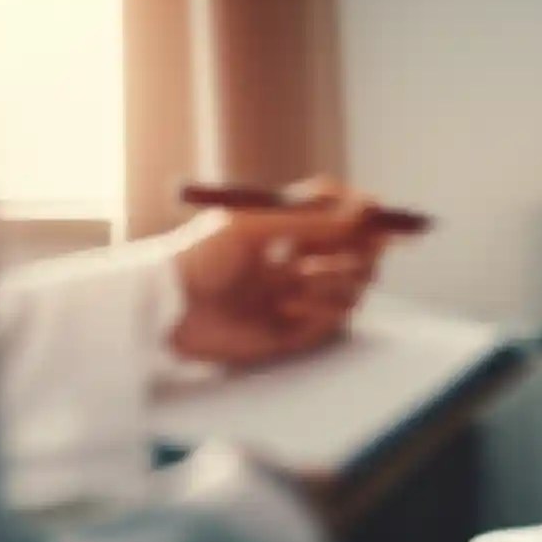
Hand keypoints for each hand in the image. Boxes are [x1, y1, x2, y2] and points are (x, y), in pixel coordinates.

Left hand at [171, 176, 389, 367]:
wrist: (167, 312)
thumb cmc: (198, 258)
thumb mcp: (252, 226)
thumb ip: (308, 220)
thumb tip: (361, 211)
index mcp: (288, 227)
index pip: (341, 212)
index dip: (362, 211)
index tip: (374, 212)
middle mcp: (301, 259)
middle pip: (361, 251)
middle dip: (362, 250)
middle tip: (353, 250)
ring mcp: (303, 294)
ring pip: (355, 286)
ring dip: (338, 278)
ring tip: (302, 277)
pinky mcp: (298, 330)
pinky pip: (335, 318)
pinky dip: (319, 308)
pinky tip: (285, 305)